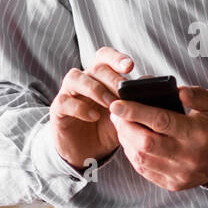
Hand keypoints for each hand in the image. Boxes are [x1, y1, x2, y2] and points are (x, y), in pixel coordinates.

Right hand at [48, 46, 134, 171]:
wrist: (85, 151)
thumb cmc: (105, 127)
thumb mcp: (123, 114)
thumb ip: (133, 99)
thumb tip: (150, 83)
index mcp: (99, 76)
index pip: (104, 56)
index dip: (116, 58)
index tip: (130, 66)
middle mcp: (83, 80)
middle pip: (95, 67)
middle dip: (112, 78)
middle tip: (124, 92)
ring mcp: (68, 93)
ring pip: (76, 78)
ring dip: (96, 89)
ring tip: (111, 104)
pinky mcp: (58, 109)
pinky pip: (65, 101)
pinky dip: (80, 107)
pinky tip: (93, 116)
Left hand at [109, 86, 207, 191]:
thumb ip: (197, 94)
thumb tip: (177, 92)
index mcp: (196, 133)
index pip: (160, 122)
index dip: (135, 112)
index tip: (117, 104)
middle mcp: (187, 156)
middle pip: (145, 143)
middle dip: (125, 126)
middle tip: (116, 113)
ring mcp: (179, 173)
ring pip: (141, 159)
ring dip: (126, 141)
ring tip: (122, 126)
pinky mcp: (173, 184)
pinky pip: (145, 171)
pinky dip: (134, 155)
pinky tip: (132, 142)